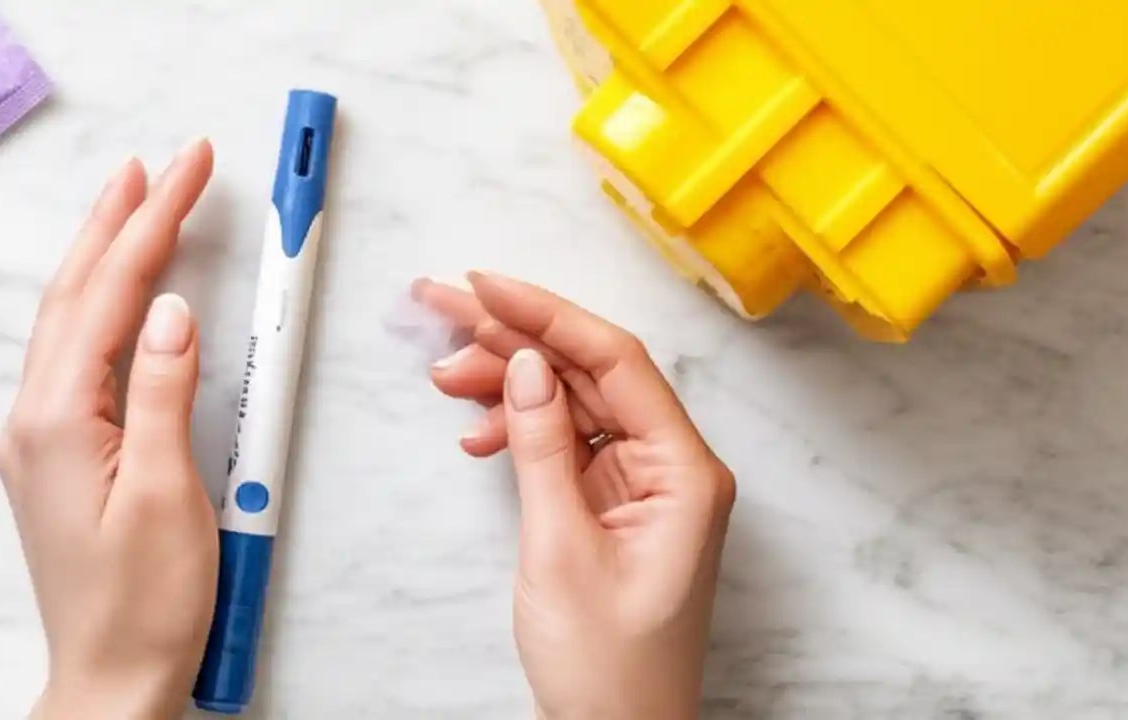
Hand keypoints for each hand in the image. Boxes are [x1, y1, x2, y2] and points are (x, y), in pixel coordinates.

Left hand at [0, 140, 217, 719]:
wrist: (113, 677)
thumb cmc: (146, 600)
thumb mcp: (169, 492)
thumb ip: (164, 391)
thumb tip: (171, 310)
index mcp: (59, 421)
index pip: (110, 295)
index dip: (153, 222)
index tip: (188, 168)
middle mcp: (36, 420)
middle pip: (76, 294)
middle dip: (118, 220)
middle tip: (158, 164)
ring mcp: (42, 437)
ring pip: (70, 321)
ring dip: (104, 257)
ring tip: (135, 203)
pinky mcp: (61, 455)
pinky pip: (77, 357)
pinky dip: (102, 307)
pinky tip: (120, 294)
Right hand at [416, 274, 735, 719]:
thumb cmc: (609, 668)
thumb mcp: (561, 548)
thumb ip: (543, 447)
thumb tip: (526, 365)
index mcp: (683, 471)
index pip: (616, 361)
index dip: (547, 314)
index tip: (488, 287)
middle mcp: (670, 466)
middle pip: (590, 372)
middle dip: (515, 337)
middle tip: (444, 305)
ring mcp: (641, 484)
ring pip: (573, 402)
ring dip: (508, 382)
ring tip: (443, 370)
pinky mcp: (612, 503)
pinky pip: (565, 443)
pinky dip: (520, 431)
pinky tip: (479, 430)